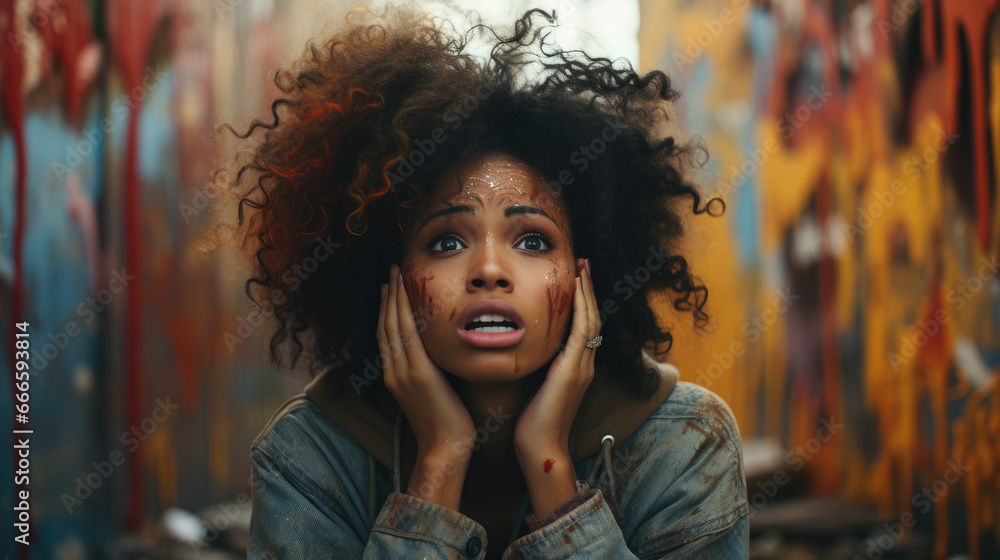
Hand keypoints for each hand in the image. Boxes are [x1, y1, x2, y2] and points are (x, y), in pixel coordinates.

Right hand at [377, 264, 475, 508]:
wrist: (445, 449)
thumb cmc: (447, 424)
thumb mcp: (435, 392)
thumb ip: (433, 371)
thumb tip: (442, 354)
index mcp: (396, 376)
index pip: (387, 335)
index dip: (386, 310)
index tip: (388, 289)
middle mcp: (394, 371)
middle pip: (385, 325)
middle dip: (387, 297)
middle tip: (389, 273)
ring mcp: (403, 372)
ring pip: (393, 325)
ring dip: (393, 298)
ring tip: (394, 276)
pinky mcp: (418, 373)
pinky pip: (407, 335)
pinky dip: (403, 312)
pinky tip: (405, 296)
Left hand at [513, 258, 600, 514]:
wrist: (539, 447)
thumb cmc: (531, 423)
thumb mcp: (534, 387)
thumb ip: (534, 367)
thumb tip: (517, 347)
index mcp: (575, 367)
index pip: (582, 326)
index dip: (581, 301)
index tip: (574, 278)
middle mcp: (584, 363)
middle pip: (591, 317)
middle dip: (588, 290)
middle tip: (583, 264)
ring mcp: (582, 366)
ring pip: (590, 319)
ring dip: (587, 292)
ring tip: (582, 268)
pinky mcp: (574, 369)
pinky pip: (583, 330)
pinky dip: (582, 307)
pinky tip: (577, 288)